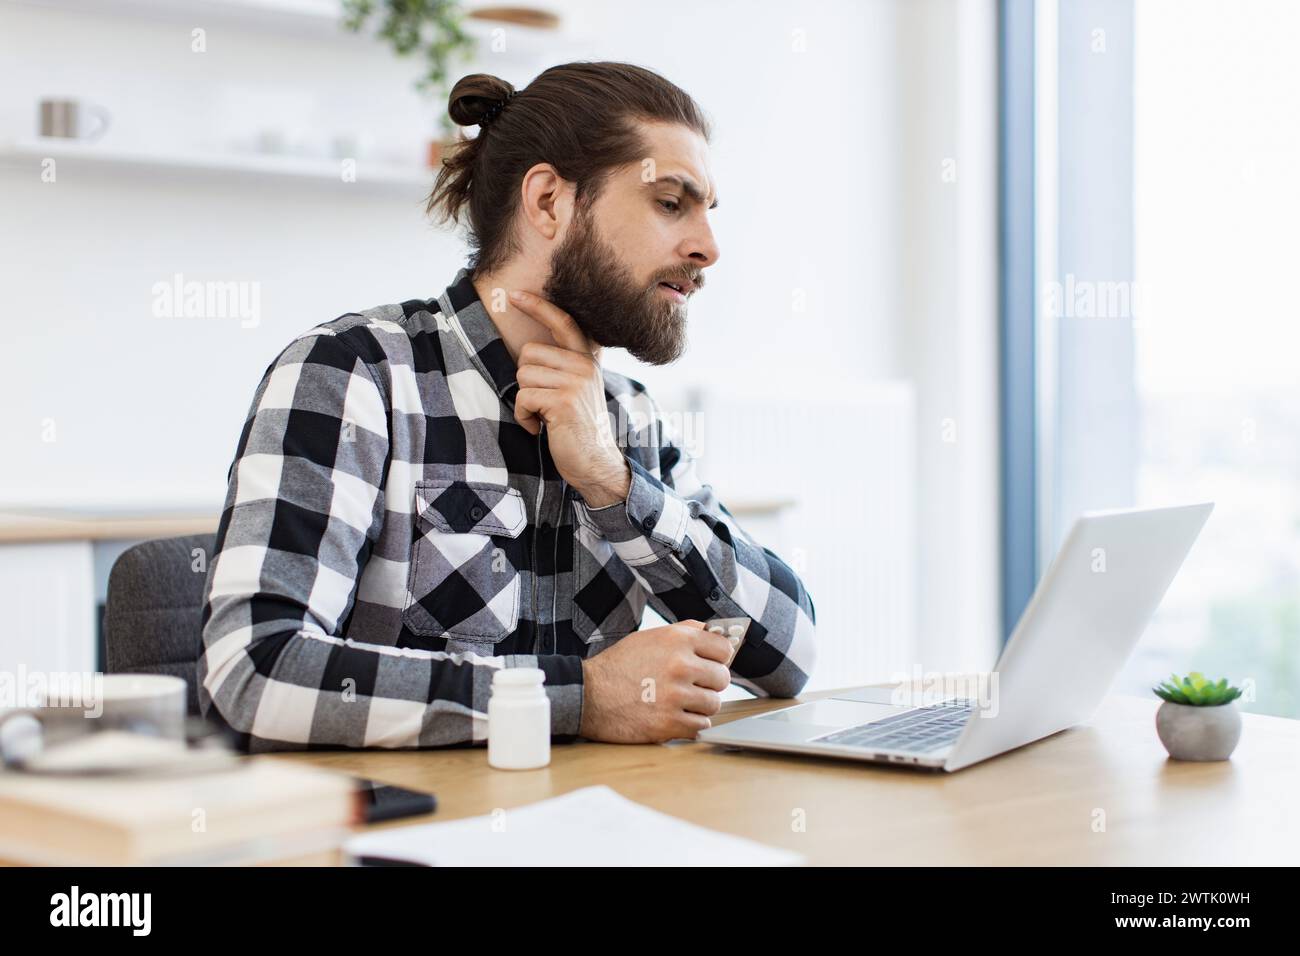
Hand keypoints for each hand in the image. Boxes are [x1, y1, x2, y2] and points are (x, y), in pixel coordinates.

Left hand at [508, 289, 630, 507]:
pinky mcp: (563, 401)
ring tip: (543, 416)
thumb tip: (530, 350)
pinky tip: (540, 428)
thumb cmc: (578, 427)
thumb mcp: (578, 389)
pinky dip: (524, 417)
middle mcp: (584, 366)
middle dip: (526, 380)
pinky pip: (523, 398)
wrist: (595, 462)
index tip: (517, 295)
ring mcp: (575, 383)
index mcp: (586, 360)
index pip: (563, 323)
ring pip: (523, 376)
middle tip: (543, 403)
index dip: (538, 306)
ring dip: (524, 401)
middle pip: (528, 353)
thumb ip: (563, 367)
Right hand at [578, 621, 733, 742]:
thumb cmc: (617, 665)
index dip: (718, 658)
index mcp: (677, 640)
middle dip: (710, 683)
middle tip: (693, 686)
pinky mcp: (669, 724)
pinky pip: (700, 725)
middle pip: (723, 678)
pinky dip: (691, 723)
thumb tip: (712, 633)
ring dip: (701, 705)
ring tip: (682, 702)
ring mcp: (676, 697)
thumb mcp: (649, 637)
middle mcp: (680, 666)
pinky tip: (675, 716)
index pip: (724, 649)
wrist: (588, 695)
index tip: (711, 664)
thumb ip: (683, 632)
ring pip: (714, 704)